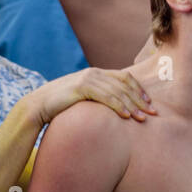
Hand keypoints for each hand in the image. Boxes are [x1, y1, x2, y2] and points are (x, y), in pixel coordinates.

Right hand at [29, 68, 156, 124]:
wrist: (39, 105)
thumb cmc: (64, 105)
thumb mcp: (86, 98)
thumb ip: (101, 97)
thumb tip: (119, 107)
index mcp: (97, 73)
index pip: (125, 78)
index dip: (140, 90)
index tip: (150, 103)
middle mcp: (94, 73)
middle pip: (125, 85)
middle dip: (140, 100)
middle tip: (153, 113)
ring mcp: (88, 78)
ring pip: (117, 92)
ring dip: (132, 106)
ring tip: (142, 118)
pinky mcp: (81, 87)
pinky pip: (105, 97)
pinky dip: (118, 106)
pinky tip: (126, 116)